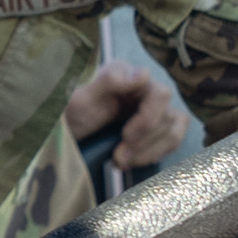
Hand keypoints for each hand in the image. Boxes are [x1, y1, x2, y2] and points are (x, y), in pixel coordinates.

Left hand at [65, 61, 190, 170]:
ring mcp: (153, 107)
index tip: (126, 135)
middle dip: (144, 140)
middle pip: (167, 116)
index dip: (148, 119)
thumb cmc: (71, 113)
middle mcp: (145, 88)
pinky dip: (156, 153)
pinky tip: (135, 161)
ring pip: (173, 130)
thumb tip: (142, 74)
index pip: (160, 95)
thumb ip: (109, 82)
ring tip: (122, 162)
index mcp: (129, 75)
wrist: (64, 132)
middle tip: (119, 158)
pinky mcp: (156, 125)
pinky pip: (173, 138)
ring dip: (150, 151)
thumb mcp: (82, 98)